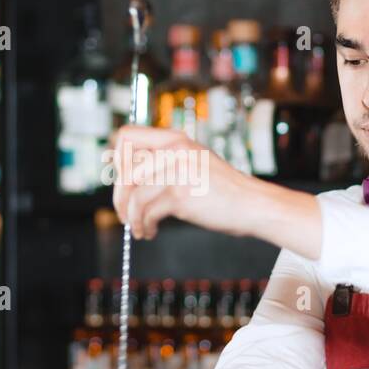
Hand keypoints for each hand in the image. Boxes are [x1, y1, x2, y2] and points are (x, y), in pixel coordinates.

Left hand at [109, 124, 323, 257]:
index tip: (122, 182)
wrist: (253, 205)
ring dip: (130, 216)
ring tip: (138, 228)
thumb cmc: (223, 190)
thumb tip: (128, 173)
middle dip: (119, 195)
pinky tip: (150, 232)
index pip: (126, 135)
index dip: (116, 159)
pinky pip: (145, 211)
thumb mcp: (193, 161)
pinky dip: (143, 226)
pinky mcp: (180, 195)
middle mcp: (173, 149)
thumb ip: (165, 160)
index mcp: (174, 138)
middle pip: (124, 167)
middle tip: (124, 213)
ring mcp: (176, 171)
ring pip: (132, 193)